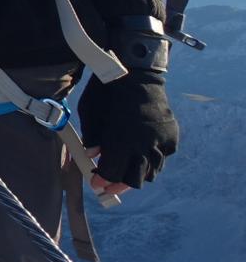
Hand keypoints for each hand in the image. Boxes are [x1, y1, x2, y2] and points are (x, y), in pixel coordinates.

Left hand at [78, 70, 178, 194]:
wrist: (137, 75)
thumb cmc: (107, 92)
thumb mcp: (90, 113)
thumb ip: (91, 138)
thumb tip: (92, 156)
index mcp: (121, 140)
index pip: (112, 172)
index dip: (103, 181)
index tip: (96, 185)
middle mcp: (144, 145)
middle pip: (134, 179)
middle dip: (119, 185)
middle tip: (108, 186)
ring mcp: (161, 142)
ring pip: (151, 172)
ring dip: (136, 175)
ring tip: (124, 175)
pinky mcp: (172, 138)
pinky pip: (162, 158)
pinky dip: (151, 161)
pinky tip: (141, 157)